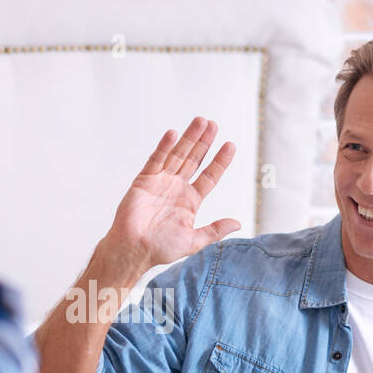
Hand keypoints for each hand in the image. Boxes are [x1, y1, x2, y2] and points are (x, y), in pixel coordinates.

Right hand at [105, 117, 239, 270]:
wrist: (134, 250)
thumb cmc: (161, 248)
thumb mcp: (194, 241)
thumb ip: (215, 230)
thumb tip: (237, 224)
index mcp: (190, 200)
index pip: (209, 176)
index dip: (220, 161)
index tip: (230, 146)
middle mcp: (176, 188)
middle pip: (194, 159)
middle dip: (204, 142)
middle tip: (213, 124)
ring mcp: (160, 182)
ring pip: (177, 155)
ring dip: (188, 138)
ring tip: (200, 122)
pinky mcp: (144, 180)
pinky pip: (156, 160)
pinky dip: (164, 147)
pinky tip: (173, 134)